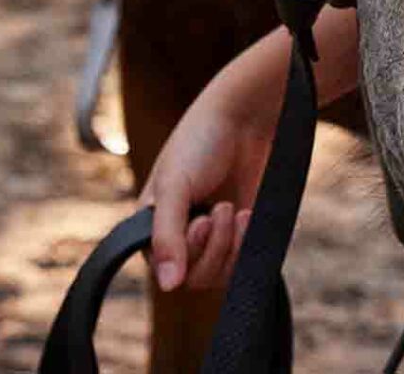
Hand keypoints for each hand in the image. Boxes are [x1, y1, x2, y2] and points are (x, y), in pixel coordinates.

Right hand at [135, 59, 278, 291]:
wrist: (245, 115)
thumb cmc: (201, 141)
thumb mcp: (174, 186)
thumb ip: (166, 237)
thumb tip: (167, 286)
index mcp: (155, 224)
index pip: (164, 271)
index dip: (186, 254)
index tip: (200, 221)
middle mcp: (182, 235)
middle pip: (196, 279)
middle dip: (213, 247)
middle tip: (221, 209)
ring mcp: (215, 237)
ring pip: (220, 276)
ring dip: (232, 246)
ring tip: (236, 211)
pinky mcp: (244, 235)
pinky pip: (244, 265)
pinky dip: (248, 246)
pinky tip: (249, 214)